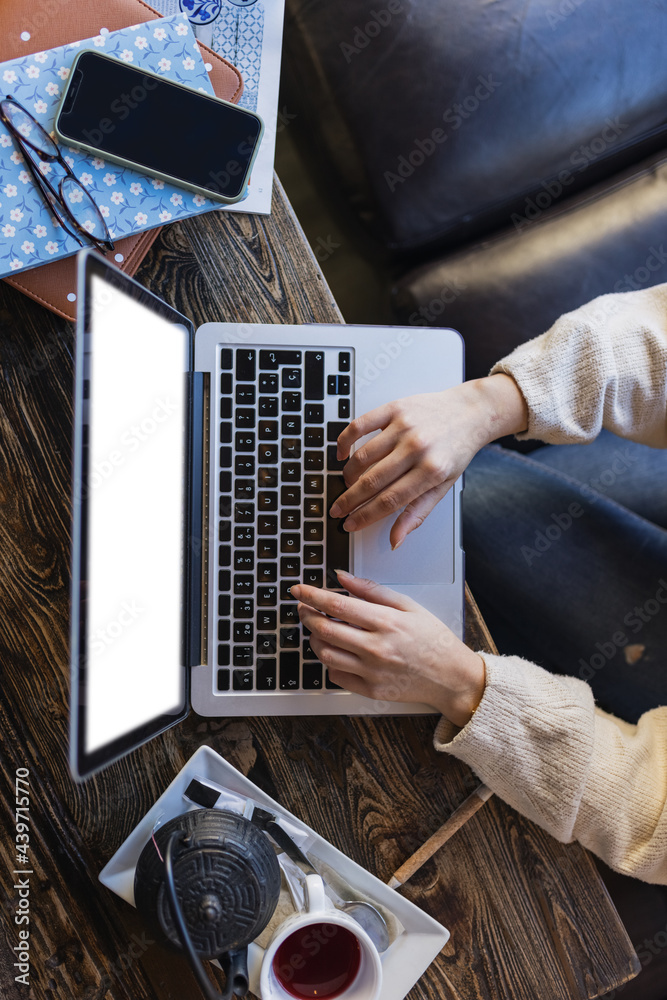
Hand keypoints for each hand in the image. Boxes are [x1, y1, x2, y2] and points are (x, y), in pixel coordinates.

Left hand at [291, 570, 485, 726]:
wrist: (451, 677)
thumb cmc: (433, 640)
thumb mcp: (408, 606)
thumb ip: (371, 590)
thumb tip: (341, 577)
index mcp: (385, 622)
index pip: (336, 605)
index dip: (311, 595)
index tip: (297, 590)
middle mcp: (375, 648)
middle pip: (324, 629)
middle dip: (306, 615)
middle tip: (304, 608)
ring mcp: (371, 671)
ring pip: (325, 653)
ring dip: (315, 638)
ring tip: (320, 629)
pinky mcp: (371, 690)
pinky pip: (336, 676)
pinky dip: (330, 662)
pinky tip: (338, 651)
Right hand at [330, 374, 526, 548]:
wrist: (470, 412)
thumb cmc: (456, 450)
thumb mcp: (443, 486)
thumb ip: (417, 513)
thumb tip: (396, 539)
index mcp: (431, 471)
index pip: (389, 501)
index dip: (364, 516)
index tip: (349, 523)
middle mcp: (416, 448)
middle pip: (372, 481)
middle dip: (349, 500)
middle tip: (337, 509)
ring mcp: (404, 427)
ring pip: (362, 456)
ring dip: (349, 475)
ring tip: (347, 484)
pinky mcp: (394, 408)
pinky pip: (359, 425)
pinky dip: (345, 441)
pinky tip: (342, 454)